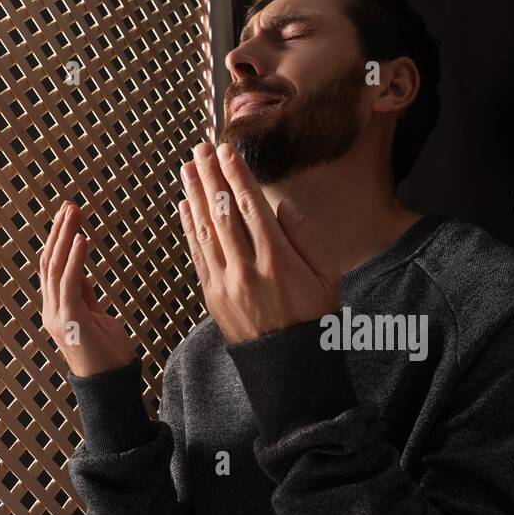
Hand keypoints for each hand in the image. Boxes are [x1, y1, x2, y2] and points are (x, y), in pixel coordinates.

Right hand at [39, 201, 134, 377]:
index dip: (59, 241)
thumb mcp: (97, 319)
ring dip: (65, 237)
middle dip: (59, 232)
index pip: (53, 268)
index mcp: (58, 309)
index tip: (69, 217)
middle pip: (49, 262)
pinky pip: (69, 283)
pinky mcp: (70, 320)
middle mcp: (52, 310)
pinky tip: (80, 239)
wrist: (112, 386)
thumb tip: (81, 274)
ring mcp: (58, 316)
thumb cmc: (108, 356)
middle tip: (69, 205)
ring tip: (72, 213)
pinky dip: (74, 259)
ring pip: (55, 268)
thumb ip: (86, 297)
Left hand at [177, 141, 339, 344]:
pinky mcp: (212, 295)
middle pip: (223, 212)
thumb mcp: (327, 275)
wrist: (288, 364)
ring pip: (206, 229)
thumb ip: (305, 236)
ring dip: (195, 195)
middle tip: (201, 149)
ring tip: (188, 168)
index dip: (236, 175)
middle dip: (210, 176)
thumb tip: (280, 206)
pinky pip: (198, 254)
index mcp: (278, 259)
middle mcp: (247, 268)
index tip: (226, 151)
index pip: (250, 206)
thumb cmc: (313, 316)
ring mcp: (226, 282)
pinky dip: (190, 226)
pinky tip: (186, 205)